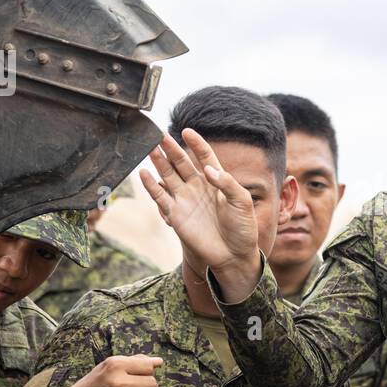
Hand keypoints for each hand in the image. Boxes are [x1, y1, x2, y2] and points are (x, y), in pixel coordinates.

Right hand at [140, 131, 258, 276]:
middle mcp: (199, 187)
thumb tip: (209, 170)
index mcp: (217, 180)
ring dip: (159, 162)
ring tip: (150, 147)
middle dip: (172, 149)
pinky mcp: (176, 214)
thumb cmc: (243, 228)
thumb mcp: (242, 202)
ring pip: (169, 175)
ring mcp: (186, 199)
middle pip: (182, 163)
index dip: (196, 144)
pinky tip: (144, 172)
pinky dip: (151, 185)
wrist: (233, 255)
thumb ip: (227, 183)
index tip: (187, 131)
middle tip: (160, 135)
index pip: (205, 156)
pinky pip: (160, 196)